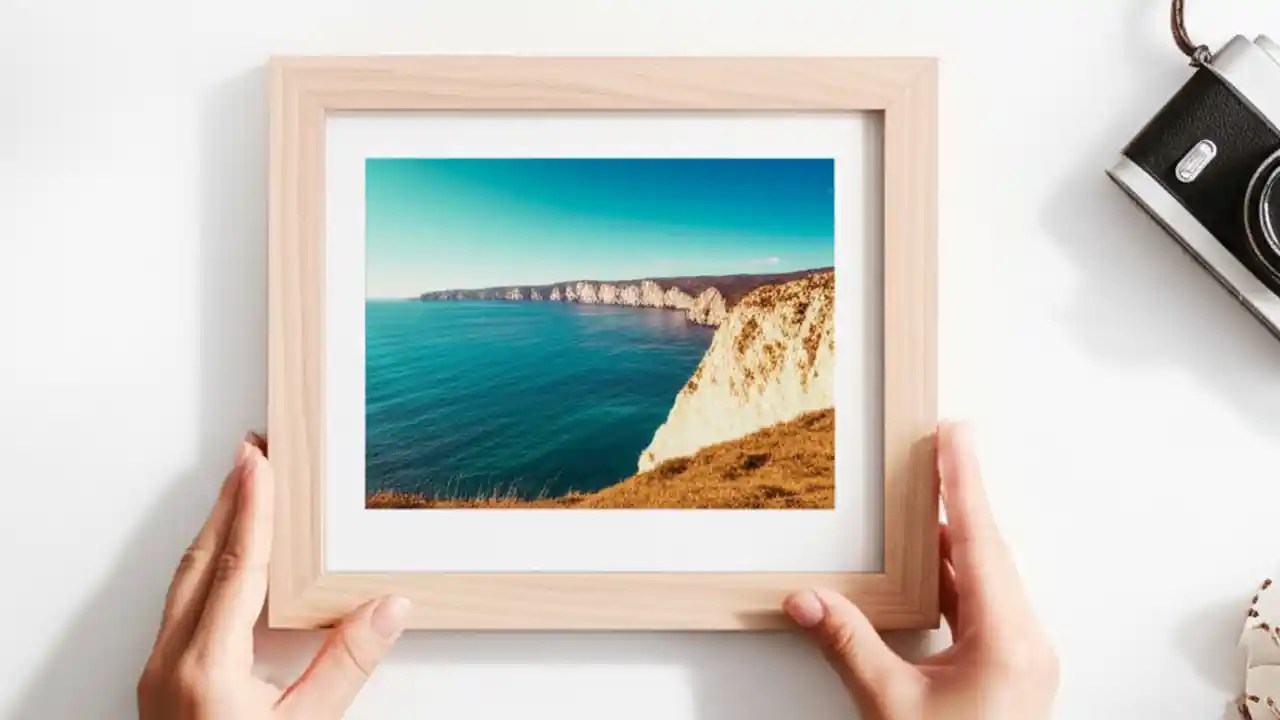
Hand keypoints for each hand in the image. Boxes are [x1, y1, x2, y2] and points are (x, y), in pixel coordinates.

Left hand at [138, 435, 409, 719]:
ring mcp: (159, 672)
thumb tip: (389, 608)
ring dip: (216, 530)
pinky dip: (207, 565)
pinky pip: (181, 602)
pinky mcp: (161, 683)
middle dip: (228, 502)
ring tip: (242, 492)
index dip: (252, 509)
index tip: (262, 461)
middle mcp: (171, 662)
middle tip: (251, 454)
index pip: (235, 566)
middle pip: (199, 560)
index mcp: (204, 667)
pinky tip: (226, 561)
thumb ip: (347, 666)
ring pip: (184, 579)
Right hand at [783, 423, 1056, 718]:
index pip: (978, 544)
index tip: (955, 437)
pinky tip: (927, 564)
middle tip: (942, 447)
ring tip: (929, 493)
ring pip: (984, 579)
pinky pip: (980, 605)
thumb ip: (848, 647)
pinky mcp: (1007, 672)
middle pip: (987, 553)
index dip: (964, 485)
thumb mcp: (891, 709)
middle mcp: (1024, 642)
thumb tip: (807, 599)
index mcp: (1007, 642)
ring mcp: (1019, 658)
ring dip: (953, 538)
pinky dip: (951, 576)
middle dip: (959, 499)